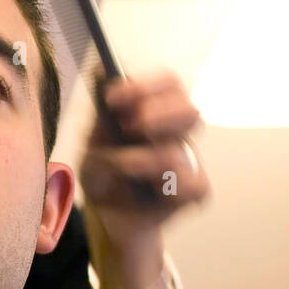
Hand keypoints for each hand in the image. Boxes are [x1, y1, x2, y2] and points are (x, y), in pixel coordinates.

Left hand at [78, 68, 210, 253]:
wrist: (108, 218)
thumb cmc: (105, 174)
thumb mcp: (93, 143)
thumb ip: (101, 114)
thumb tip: (102, 70)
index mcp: (157, 111)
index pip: (169, 83)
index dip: (144, 86)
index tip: (112, 97)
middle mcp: (177, 132)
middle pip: (188, 109)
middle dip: (157, 115)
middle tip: (127, 127)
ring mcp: (189, 161)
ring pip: (181, 150)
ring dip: (146, 158)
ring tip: (123, 166)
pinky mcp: (195, 190)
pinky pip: (193, 185)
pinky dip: (166, 187)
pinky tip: (149, 189)